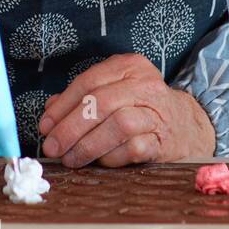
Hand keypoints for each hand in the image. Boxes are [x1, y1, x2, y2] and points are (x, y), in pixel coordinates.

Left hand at [39, 53, 215, 166]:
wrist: (183, 126)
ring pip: (118, 124)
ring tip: (71, 158)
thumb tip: (49, 111)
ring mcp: (157, 112)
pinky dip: (111, 158)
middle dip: (70, 127)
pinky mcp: (162, 140)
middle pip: (101, 102)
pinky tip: (100, 162)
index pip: (90, 81)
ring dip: (87, 145)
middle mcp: (146, 85)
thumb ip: (82, 98)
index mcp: (131, 66)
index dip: (63, 105)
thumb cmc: (140, 108)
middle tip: (52, 146)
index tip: (45, 125)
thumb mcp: (114, 92)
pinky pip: (132, 149)